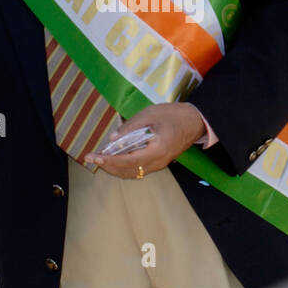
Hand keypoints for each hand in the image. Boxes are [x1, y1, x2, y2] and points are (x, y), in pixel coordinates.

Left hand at [84, 103, 205, 178]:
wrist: (196, 121)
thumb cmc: (175, 115)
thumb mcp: (151, 114)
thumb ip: (130, 127)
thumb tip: (112, 139)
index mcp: (157, 150)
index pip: (128, 161)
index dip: (109, 161)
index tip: (94, 157)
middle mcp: (158, 162)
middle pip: (128, 171)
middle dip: (108, 166)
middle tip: (91, 158)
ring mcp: (159, 164)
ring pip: (133, 173)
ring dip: (115, 168)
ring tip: (99, 159)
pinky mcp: (159, 162)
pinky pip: (138, 169)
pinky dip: (124, 166)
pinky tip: (114, 159)